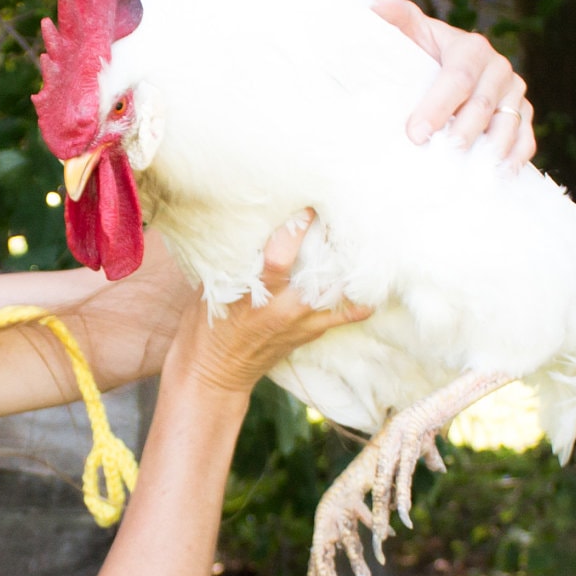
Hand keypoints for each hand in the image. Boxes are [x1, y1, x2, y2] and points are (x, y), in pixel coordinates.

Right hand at [168, 211, 370, 399]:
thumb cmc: (207, 323)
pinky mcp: (311, 332)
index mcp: (253, 292)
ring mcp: (301, 321)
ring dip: (350, 268)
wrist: (214, 371)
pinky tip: (369, 282)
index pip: (280, 256)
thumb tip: (247, 223)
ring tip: (359, 241)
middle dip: (333, 244)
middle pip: (320, 272)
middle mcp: (282, 307)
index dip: (297, 229)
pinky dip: (360, 300)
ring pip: (339, 292)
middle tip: (343, 217)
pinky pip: (346, 315)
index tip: (308, 205)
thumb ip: (233, 259)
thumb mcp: (211, 287)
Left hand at [373, 0, 534, 165]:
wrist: (447, 67)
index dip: (438, 106)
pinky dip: (515, 158)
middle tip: (445, 153)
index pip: (457, 78)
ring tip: (474, 170)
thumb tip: (379, 3)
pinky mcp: (523, 114)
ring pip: (509, 122)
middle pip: (484, 104)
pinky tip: (498, 175)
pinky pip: (526, 138)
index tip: (416, 133)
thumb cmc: (424, 55)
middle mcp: (498, 68)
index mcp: (471, 48)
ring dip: (493, 148)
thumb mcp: (411, 34)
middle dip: (464, 131)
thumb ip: (398, 20)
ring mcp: (515, 92)